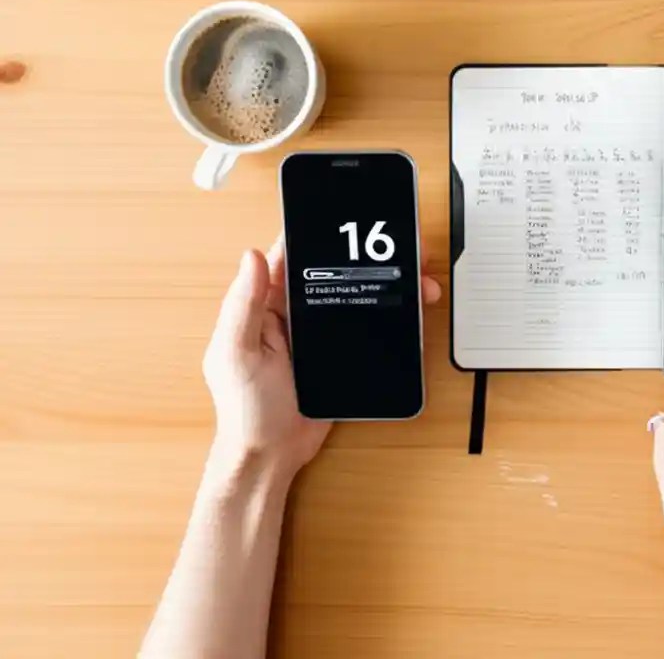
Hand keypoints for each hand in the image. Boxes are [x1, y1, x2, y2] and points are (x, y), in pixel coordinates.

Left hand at [202, 238, 442, 474]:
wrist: (271, 455)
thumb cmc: (244, 409)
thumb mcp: (236, 352)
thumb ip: (244, 304)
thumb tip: (253, 256)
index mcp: (264, 305)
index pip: (291, 256)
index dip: (318, 233)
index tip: (349, 217)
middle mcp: (292, 314)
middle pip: (335, 272)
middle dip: (368, 257)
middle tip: (402, 250)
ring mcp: (318, 334)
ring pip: (357, 297)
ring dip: (387, 285)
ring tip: (418, 281)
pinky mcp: (340, 354)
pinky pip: (368, 327)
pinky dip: (391, 317)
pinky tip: (412, 312)